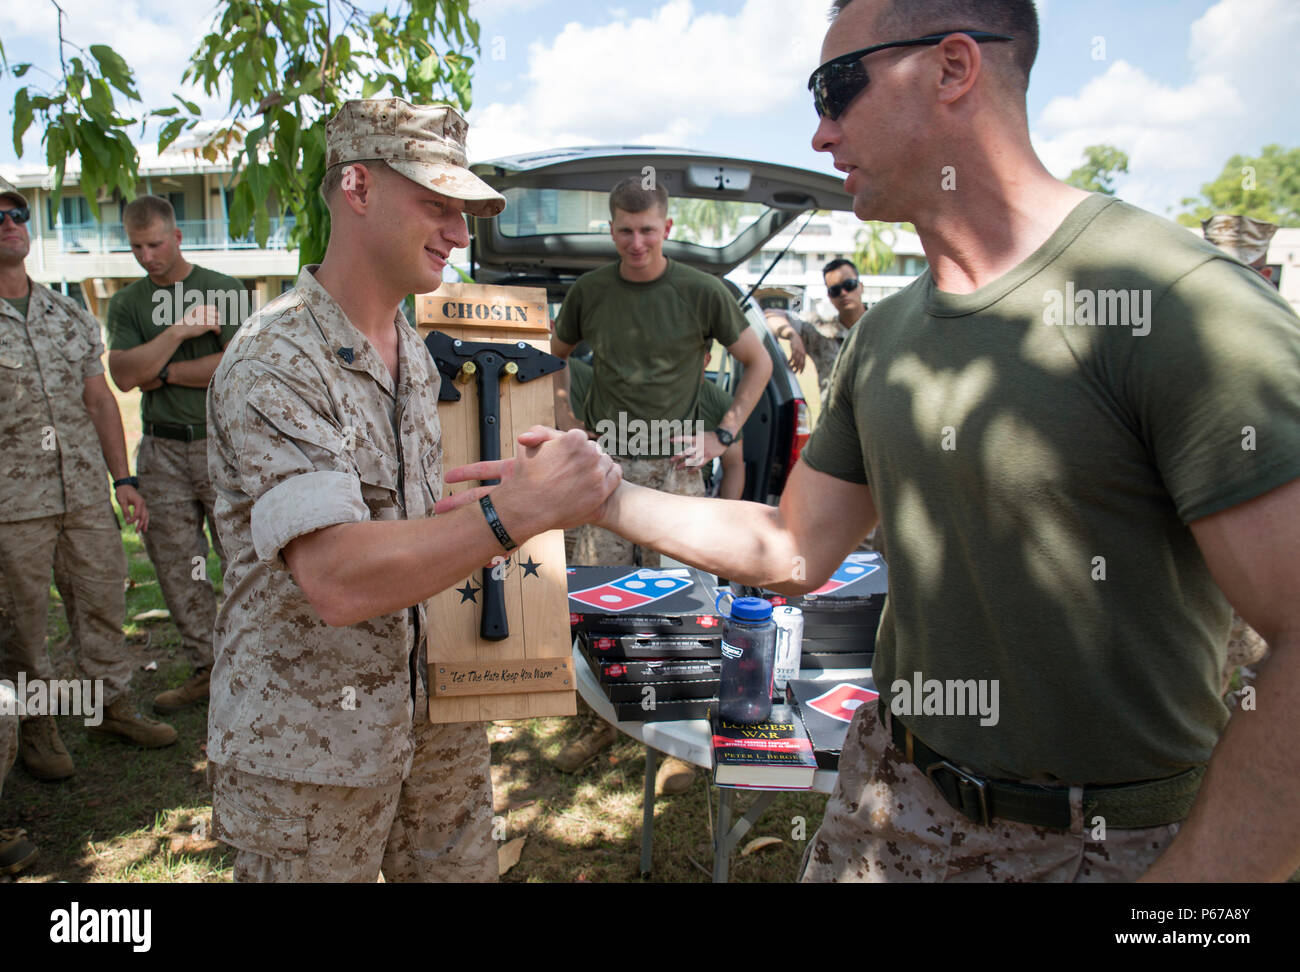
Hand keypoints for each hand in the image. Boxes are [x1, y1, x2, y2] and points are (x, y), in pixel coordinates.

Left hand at [115, 485, 148, 532]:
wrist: (124, 484)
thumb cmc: (122, 492)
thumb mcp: (122, 501)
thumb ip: (125, 511)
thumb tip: (127, 521)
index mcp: (139, 502)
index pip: (138, 514)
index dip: (133, 520)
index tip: (127, 523)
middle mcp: (142, 503)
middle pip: (144, 516)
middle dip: (141, 524)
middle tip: (137, 531)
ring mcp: (142, 504)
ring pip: (146, 515)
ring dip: (144, 522)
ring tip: (144, 530)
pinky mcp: (140, 504)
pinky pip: (143, 513)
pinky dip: (143, 518)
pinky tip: (142, 523)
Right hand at [177, 304, 222, 337]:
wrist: (180, 330)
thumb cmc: (185, 324)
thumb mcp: (192, 314)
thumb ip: (200, 313)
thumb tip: (209, 314)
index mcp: (200, 308)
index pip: (214, 308)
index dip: (216, 313)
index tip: (215, 318)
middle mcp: (203, 312)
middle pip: (217, 315)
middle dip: (217, 320)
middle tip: (215, 325)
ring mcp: (205, 318)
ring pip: (218, 321)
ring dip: (217, 326)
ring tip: (215, 330)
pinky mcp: (206, 325)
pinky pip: (217, 327)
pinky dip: (218, 331)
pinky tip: (216, 333)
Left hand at [438, 426, 621, 531]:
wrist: (601, 493)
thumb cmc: (580, 465)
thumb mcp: (562, 443)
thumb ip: (540, 435)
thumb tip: (521, 438)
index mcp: (519, 473)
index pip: (487, 471)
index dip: (466, 473)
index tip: (447, 477)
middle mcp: (519, 491)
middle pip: (483, 499)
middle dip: (460, 504)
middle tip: (437, 509)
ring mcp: (527, 507)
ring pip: (496, 520)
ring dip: (474, 531)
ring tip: (452, 540)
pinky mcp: (536, 520)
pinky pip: (518, 537)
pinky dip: (503, 548)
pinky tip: (490, 559)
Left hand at [670, 430, 725, 468]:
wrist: (723, 438)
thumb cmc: (711, 436)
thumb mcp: (701, 434)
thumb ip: (693, 438)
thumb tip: (685, 439)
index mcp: (696, 438)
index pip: (685, 438)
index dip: (677, 439)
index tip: (670, 440)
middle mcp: (699, 445)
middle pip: (687, 451)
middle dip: (678, 456)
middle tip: (671, 460)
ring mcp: (704, 451)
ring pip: (692, 459)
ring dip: (684, 464)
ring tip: (677, 468)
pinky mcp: (708, 456)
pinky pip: (700, 464)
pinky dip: (694, 468)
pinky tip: (689, 471)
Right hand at [783, 329, 807, 372]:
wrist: (794, 336)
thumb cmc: (796, 345)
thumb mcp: (799, 350)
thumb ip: (800, 356)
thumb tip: (798, 363)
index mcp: (804, 355)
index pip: (804, 364)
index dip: (802, 369)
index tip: (799, 373)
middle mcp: (802, 353)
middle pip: (800, 363)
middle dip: (797, 368)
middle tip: (793, 372)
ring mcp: (798, 351)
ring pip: (796, 361)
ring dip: (792, 365)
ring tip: (789, 367)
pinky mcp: (794, 349)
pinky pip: (792, 356)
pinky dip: (790, 360)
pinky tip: (788, 362)